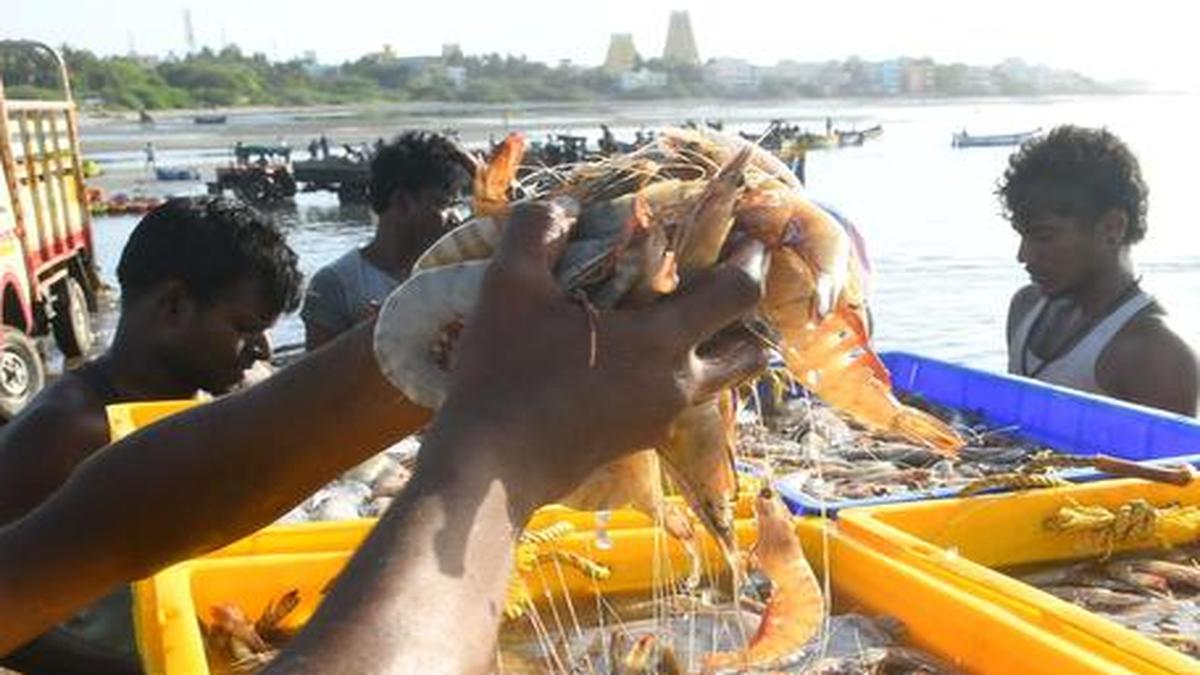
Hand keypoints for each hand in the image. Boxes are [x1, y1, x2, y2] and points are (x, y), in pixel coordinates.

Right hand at [425, 200, 767, 513]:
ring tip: (690, 320)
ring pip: (720, 382)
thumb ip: (539, 229)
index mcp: (663, 341)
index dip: (751, 258)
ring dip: (720, 350)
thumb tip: (567, 204)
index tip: (749, 236)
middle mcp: (677, 384)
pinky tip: (640, 359)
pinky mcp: (637, 442)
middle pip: (748, 350)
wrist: (491, 469)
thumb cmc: (505, 372)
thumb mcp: (509, 284)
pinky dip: (681, 375)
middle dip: (748, 314)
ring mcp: (660, 419)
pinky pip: (682, 403)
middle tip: (728, 280)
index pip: (738, 293)